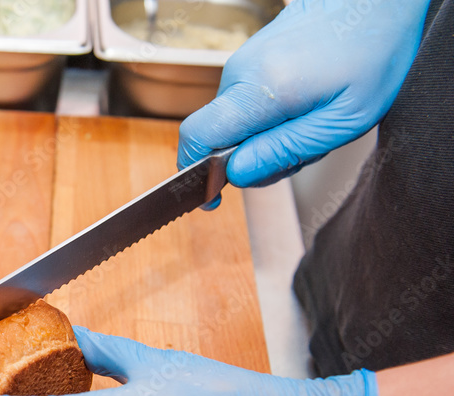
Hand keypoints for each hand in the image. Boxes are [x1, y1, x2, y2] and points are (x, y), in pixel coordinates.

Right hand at [178, 0, 430, 188]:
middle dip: (250, 157)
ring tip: (311, 121)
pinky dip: (268, 115)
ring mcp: (244, 60)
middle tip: (300, 153)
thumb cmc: (374, 52)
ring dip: (264, 136)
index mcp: (260, 89)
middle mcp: (242, 71)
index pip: (197, 137)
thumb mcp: (341, 120)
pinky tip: (305, 104)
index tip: (212, 197)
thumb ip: (285, 150)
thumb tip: (237, 174)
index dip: (195, 173)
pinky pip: (246, 100)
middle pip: (218, 136)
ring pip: (234, 120)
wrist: (380, 0)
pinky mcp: (252, 56)